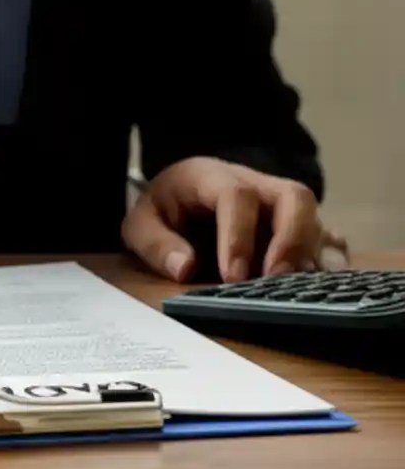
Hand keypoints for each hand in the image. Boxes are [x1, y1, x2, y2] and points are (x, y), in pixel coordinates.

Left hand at [122, 157, 349, 282]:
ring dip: (311, 255)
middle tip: (277, 279)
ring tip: (298, 290)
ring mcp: (280, 204)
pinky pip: (328, 238)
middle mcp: (256, 184)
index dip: (239, 235)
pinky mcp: (296, 225)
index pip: (237, 196)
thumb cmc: (163, 210)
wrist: (179, 196)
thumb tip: (184, 268)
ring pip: (315, 218)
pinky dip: (328, 262)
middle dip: (291, 239)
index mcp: (212, 177)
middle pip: (294, 196)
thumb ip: (156, 244)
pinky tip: (319, 289)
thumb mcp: (141, 224)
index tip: (233, 275)